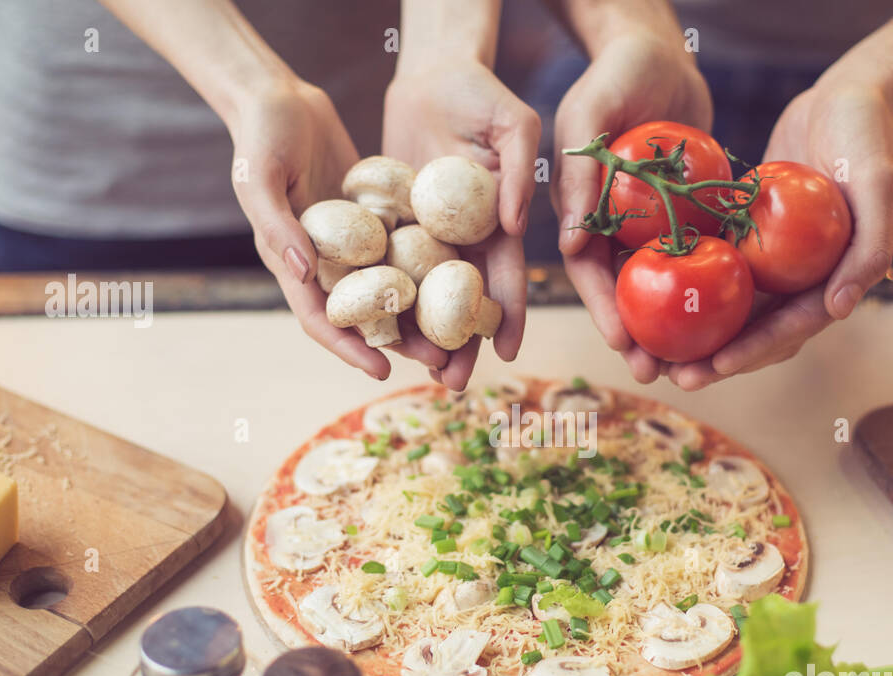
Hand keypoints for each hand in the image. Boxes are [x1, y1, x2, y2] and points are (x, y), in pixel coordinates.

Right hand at [229, 79, 445, 379]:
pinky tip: (464, 277)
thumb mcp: (259, 179)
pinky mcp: (374, 218)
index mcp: (291, 263)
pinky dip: (430, 266)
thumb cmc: (258, 136)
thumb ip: (278, 227)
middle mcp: (323, 261)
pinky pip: (405, 248)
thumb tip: (305, 273)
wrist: (278, 96)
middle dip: (400, 341)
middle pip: (365, 314)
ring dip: (423, 311)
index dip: (349, 348)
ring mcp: (351, 242)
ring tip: (462, 333)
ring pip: (391, 287)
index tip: (381, 372)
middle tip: (440, 359)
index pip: (321, 319)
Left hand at [384, 59, 540, 391]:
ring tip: (414, 371)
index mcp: (499, 225)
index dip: (509, 317)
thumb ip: (520, 172)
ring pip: (423, 295)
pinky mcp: (394, 224)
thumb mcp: (515, 125)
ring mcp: (428, 236)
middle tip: (453, 383)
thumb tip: (515, 227)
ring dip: (420, 335)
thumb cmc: (483, 93)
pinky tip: (373, 329)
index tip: (507, 353)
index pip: (507, 279)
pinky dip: (383, 297)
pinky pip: (387, 266)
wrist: (432, 76)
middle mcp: (465, 240)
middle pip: (462, 302)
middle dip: (460, 345)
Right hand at [552, 31, 710, 383]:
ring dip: (679, 324)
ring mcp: (651, 222)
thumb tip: (571, 244)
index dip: (605, 314)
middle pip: (628, 292)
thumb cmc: (616, 75)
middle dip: (642, 337)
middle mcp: (615, 226)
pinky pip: (700, 253)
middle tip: (662, 373)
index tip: (625, 347)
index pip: (590, 274)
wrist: (662, 51)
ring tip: (700, 360)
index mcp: (582, 213)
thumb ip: (576, 174)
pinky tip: (737, 313)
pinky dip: (713, 282)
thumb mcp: (589, 115)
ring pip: (665, 284)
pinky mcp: (686, 211)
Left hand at [666, 83, 892, 389]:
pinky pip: (716, 265)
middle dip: (718, 359)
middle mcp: (803, 278)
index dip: (755, 350)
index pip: (792, 328)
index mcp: (836, 279)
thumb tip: (839, 311)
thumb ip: (869, 248)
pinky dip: (688, 281)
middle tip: (676, 376)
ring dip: (698, 333)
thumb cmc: (870, 136)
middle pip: (757, 330)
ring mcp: (775, 259)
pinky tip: (649, 290)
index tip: (717, 366)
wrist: (850, 96)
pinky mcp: (750, 235)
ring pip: (731, 307)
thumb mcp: (880, 185)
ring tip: (656, 352)